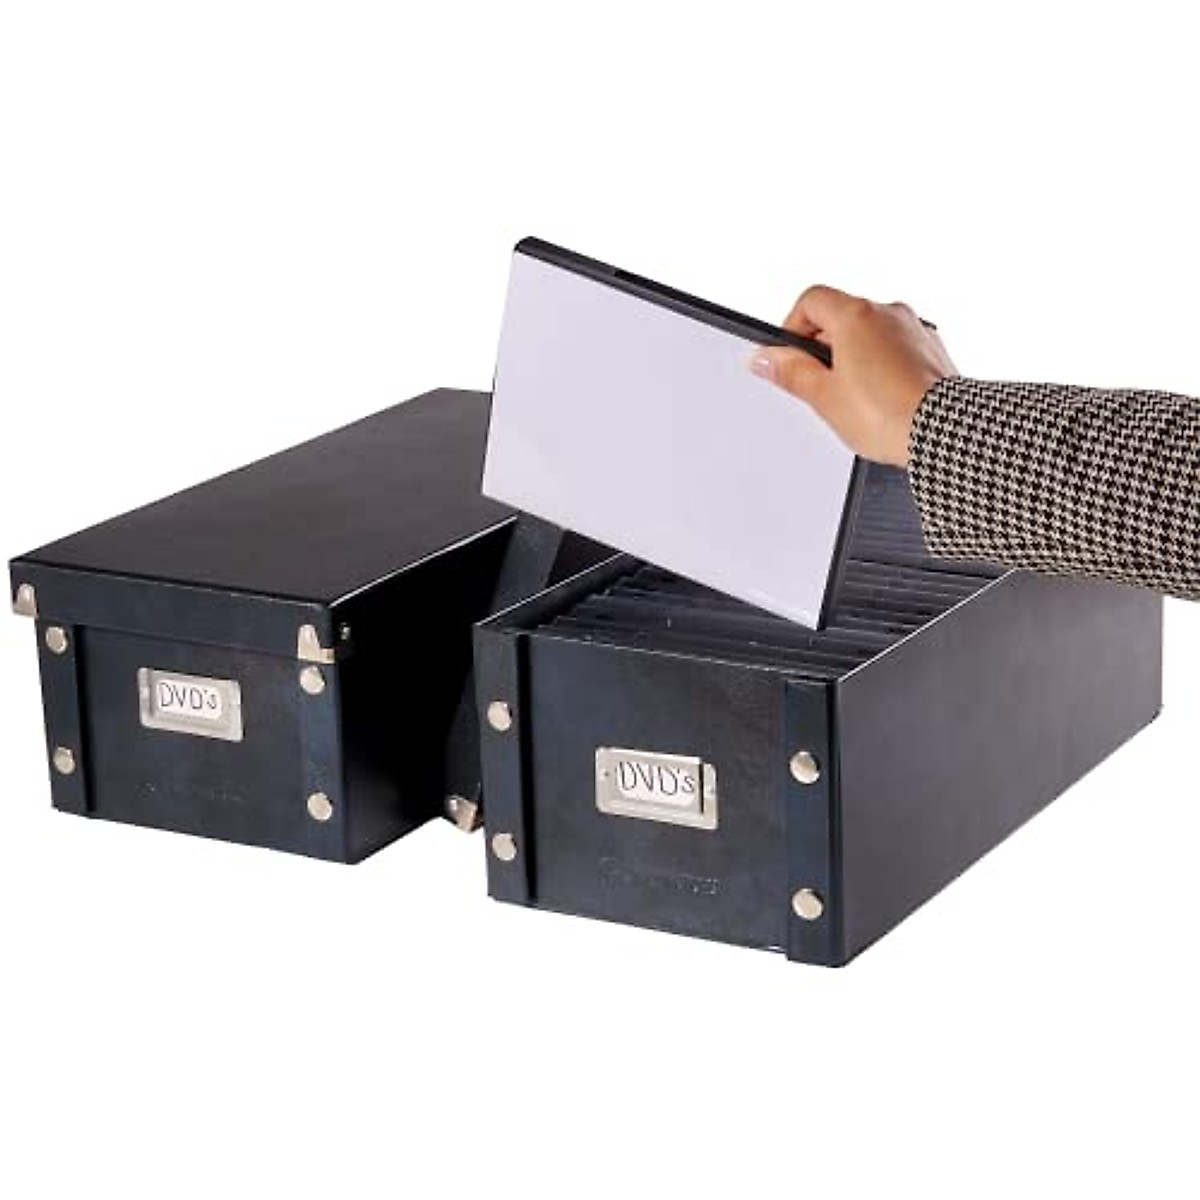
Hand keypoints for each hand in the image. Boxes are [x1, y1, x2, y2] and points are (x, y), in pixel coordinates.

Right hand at [749, 286, 956, 466]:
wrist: (944, 432)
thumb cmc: (892, 415)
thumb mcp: (824, 397)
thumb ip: (790, 372)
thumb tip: (765, 359)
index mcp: (857, 315)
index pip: (810, 300)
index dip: (792, 327)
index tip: (789, 357)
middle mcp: (889, 312)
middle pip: (840, 315)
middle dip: (823, 347)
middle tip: (818, 384)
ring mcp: (915, 328)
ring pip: (870, 332)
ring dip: (854, 357)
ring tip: (853, 397)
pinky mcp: (932, 349)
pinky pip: (896, 347)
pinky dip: (883, 365)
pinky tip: (880, 399)